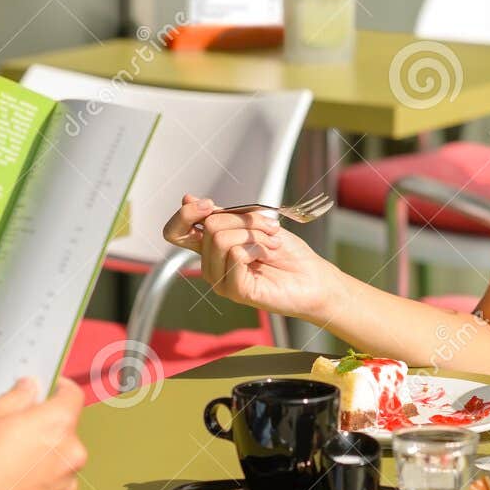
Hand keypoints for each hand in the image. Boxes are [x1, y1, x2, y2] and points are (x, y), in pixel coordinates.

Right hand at [0, 377, 86, 489]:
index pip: (73, 395)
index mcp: (57, 423)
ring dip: (42, 454)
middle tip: (13, 431)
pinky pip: (52, 482)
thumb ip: (15, 397)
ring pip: (58, 457)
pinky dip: (38, 479)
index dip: (59, 388)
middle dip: (43, 426)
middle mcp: (71, 452)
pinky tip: (11, 483)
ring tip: (7, 463)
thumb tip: (30, 388)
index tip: (46, 389)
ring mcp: (67, 482)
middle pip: (64, 429)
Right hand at [163, 194, 338, 319]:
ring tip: (271, 244)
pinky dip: (257, 247)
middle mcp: (211, 264)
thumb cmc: (287, 253)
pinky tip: (268, 255)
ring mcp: (221, 280)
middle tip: (269, 229)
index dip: (185, 214)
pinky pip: (235, 255)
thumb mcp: (253, 223)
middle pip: (209, 226)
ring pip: (221, 238)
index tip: (209, 204)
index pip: (176, 232)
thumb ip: (224, 214)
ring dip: (254, 233)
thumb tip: (187, 199)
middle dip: (245, 219)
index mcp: (211, 247)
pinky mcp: (235, 291)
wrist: (313, 277)